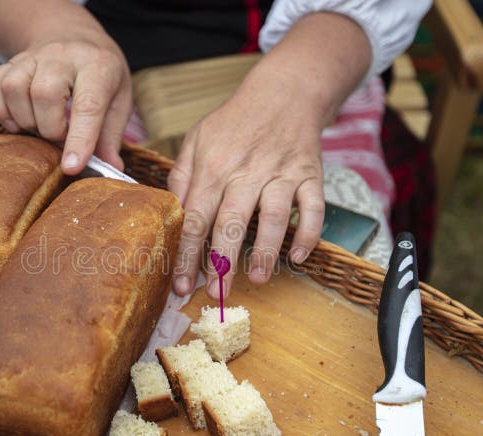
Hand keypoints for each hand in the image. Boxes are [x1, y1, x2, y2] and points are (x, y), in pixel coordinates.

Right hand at [0, 32, 131, 171]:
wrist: (74, 35)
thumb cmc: (99, 75)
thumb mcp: (118, 100)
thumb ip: (111, 135)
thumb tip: (111, 168)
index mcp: (98, 66)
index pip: (88, 105)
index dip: (79, 139)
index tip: (71, 166)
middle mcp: (62, 55)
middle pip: (44, 94)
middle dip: (50, 129)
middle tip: (61, 136)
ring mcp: (33, 55)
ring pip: (14, 89)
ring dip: (25, 120)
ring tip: (42, 126)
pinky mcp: (11, 60)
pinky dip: (2, 110)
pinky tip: (20, 119)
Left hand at [168, 12, 370, 298]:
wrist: (284, 93)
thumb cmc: (234, 121)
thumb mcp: (197, 140)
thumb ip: (182, 177)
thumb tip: (169, 212)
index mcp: (213, 167)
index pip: (195, 217)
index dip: (186, 254)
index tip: (181, 284)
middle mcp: (246, 171)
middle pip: (231, 221)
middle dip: (223, 261)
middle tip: (217, 294)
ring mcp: (281, 173)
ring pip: (274, 215)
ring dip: (267, 250)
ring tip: (259, 279)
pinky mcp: (309, 174)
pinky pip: (313, 207)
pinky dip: (309, 232)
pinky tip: (299, 256)